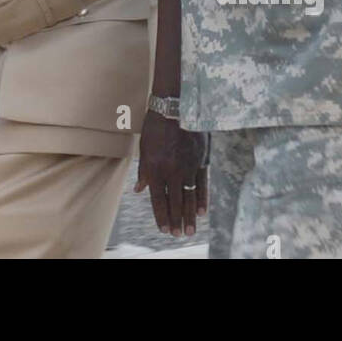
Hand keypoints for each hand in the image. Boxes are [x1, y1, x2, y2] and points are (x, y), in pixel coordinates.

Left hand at [135, 114, 208, 236]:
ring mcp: (188, 167)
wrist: (175, 105)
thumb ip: (144, 171)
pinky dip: (202, 199)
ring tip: (189, 231)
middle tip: (177, 235)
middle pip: (174, 202)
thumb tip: (140, 190)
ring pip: (189, 198)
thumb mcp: (144, 147)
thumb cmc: (155, 125)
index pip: (158, 199)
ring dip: (189, 216)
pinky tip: (201, 212)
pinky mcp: (201, 161)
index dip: (161, 215)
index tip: (163, 228)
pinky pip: (202, 185)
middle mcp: (171, 172)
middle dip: (176, 221)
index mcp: (155, 169)